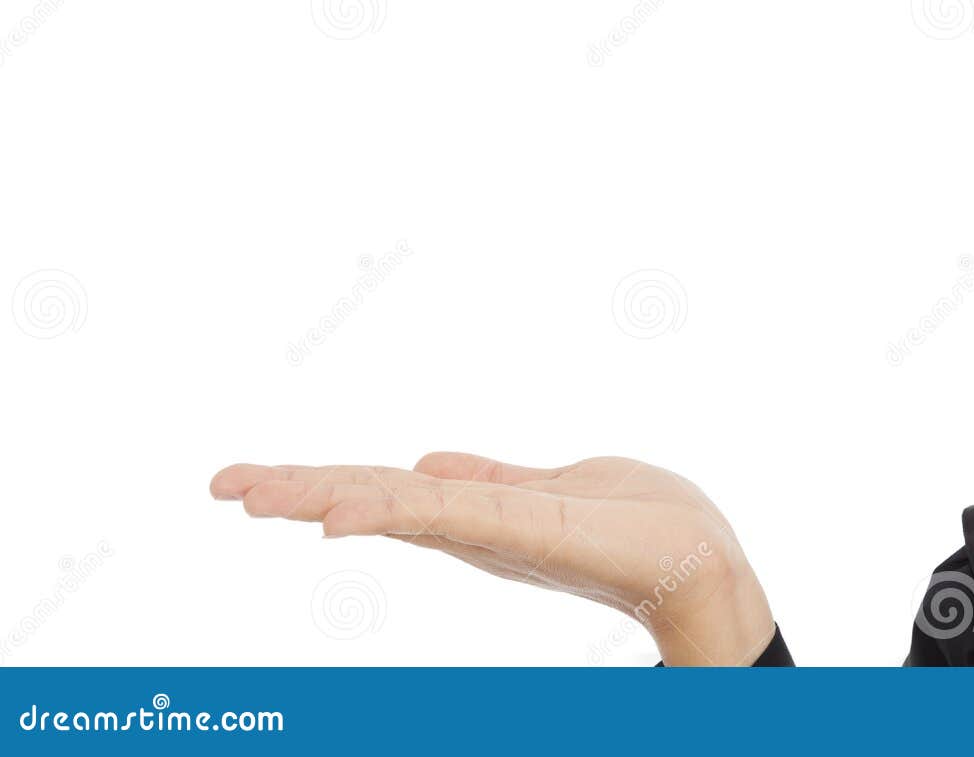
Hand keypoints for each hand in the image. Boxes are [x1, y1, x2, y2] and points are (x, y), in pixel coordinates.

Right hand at [210, 453, 773, 665]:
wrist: (701, 560)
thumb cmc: (640, 524)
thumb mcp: (551, 489)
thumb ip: (489, 480)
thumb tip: (423, 464)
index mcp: (475, 512)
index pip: (383, 489)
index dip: (320, 482)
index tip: (248, 480)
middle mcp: (474, 527)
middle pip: (373, 498)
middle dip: (298, 489)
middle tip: (221, 484)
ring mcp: (496, 531)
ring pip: (396, 505)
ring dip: (324, 496)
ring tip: (253, 493)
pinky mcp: (529, 531)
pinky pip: (451, 515)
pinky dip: (393, 513)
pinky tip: (343, 515)